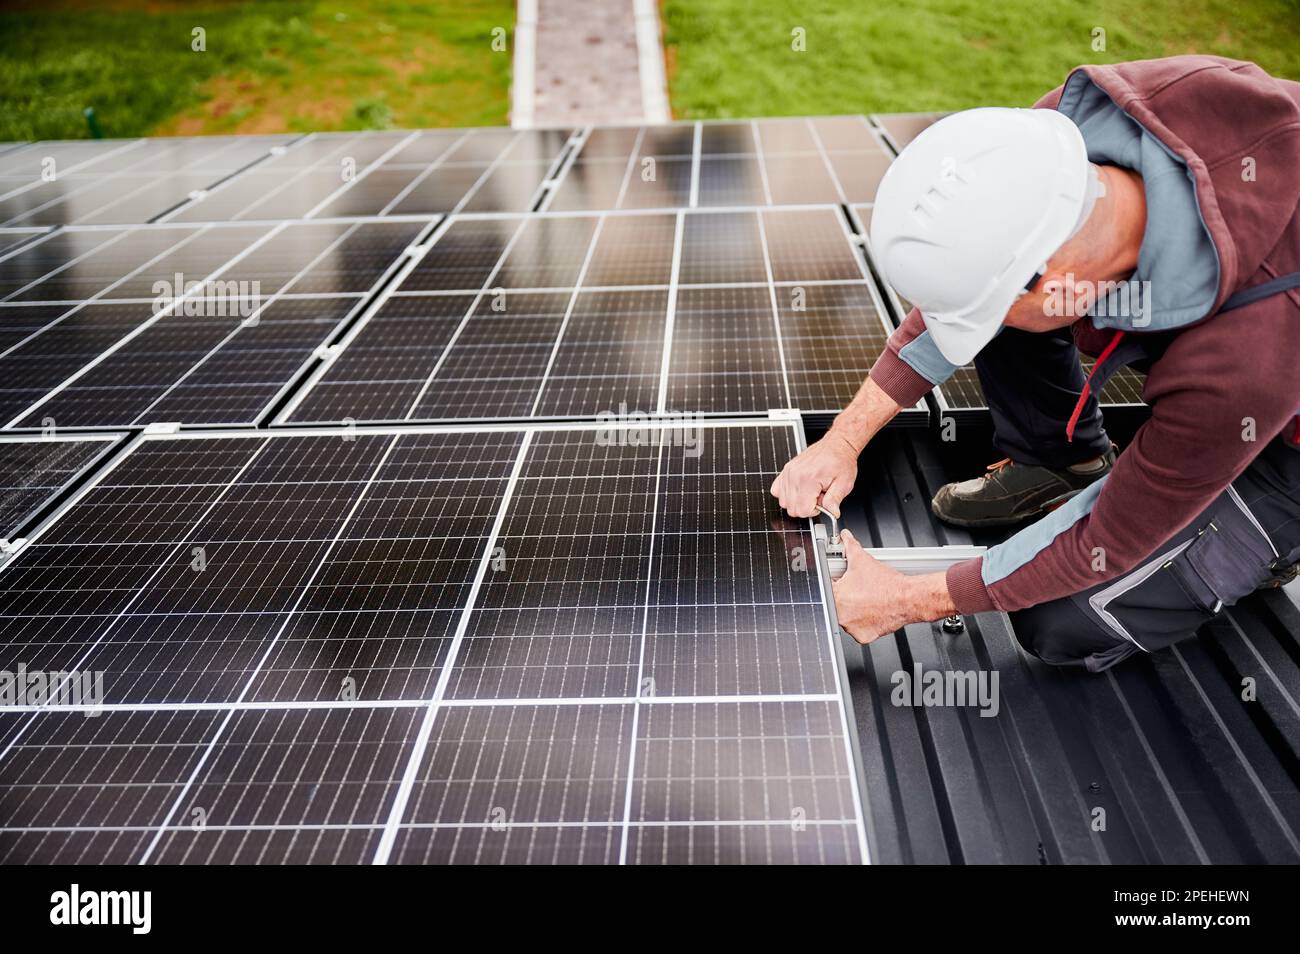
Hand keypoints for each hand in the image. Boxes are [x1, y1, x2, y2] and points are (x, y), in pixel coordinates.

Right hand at [770, 431, 858, 517]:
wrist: (837, 445)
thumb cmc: (841, 461)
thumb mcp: (844, 483)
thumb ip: (835, 500)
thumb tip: (832, 513)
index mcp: (809, 479)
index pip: (802, 510)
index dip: (814, 511)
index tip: (822, 502)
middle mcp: (795, 475)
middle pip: (791, 508)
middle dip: (806, 506)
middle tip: (818, 496)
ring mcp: (788, 472)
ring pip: (783, 502)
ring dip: (797, 501)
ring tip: (811, 491)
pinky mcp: (786, 470)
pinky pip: (776, 490)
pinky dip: (787, 494)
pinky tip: (800, 489)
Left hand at [831, 530, 957, 644]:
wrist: (907, 598)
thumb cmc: (887, 584)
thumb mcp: (863, 559)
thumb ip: (850, 546)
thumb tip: (845, 537)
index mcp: (836, 596)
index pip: (827, 589)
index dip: (835, 583)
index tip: (842, 582)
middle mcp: (841, 615)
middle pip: (836, 604)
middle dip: (846, 596)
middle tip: (859, 591)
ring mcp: (851, 627)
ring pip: (846, 618)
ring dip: (854, 610)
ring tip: (867, 599)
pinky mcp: (862, 636)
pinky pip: (857, 629)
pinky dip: (863, 622)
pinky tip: (871, 611)